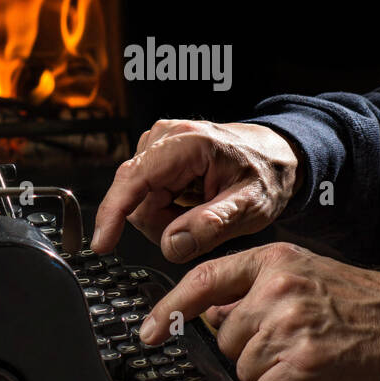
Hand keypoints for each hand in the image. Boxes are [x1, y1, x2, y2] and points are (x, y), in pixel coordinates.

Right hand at [92, 120, 301, 262]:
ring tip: (202, 211)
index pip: (134, 178)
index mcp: (188, 143)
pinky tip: (193, 204)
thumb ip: (212, 225)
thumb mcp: (251, 206)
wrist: (276, 156)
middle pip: (136, 198)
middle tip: (202, 225)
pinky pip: (146, 195)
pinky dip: (167, 209)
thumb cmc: (267, 175)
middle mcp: (166, 136)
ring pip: (139, 200)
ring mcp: (159, 144)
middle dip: (163, 223)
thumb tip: (172, 244)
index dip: (113, 213)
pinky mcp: (157, 155)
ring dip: (166, 217)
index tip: (103, 244)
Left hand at [137, 242, 379, 380]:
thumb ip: (255, 290)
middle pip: (225, 338)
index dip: (170, 307)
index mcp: (274, 261)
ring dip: (274, 378)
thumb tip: (210, 314)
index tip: (149, 329)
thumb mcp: (304, 277)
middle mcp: (277, 288)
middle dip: (251, 354)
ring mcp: (290, 324)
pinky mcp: (304, 362)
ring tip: (310, 362)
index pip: (204, 279)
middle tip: (291, 348)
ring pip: (246, 370)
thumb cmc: (362, 307)